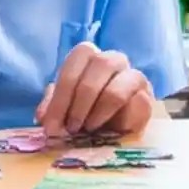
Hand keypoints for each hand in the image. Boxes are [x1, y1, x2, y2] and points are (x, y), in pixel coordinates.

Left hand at [35, 42, 153, 135]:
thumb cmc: (90, 114)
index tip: (51, 125)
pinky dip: (114, 118)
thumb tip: (43, 116)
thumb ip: (54, 108)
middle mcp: (113, 60)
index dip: (61, 93)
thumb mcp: (67, 110)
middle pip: (98, 64)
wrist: (120, 131)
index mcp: (90, 58)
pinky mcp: (146, 98)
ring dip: (96, 109)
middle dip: (78, 100)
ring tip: (87, 128)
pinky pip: (133, 103)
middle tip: (69, 127)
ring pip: (116, 85)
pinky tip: (106, 130)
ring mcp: (133, 76)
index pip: (76, 60)